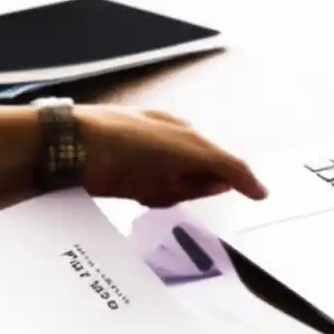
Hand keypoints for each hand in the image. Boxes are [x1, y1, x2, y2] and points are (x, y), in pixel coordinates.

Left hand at [76, 106, 267, 206]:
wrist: (74, 148)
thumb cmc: (133, 139)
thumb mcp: (190, 149)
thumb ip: (226, 167)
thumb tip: (260, 190)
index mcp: (183, 130)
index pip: (219, 160)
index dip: (229, 177)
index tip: (243, 196)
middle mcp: (167, 147)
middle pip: (199, 180)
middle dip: (196, 187)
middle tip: (178, 184)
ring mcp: (147, 167)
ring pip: (177, 193)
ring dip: (172, 196)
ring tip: (151, 187)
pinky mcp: (127, 185)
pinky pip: (154, 201)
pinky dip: (153, 202)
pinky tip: (139, 194)